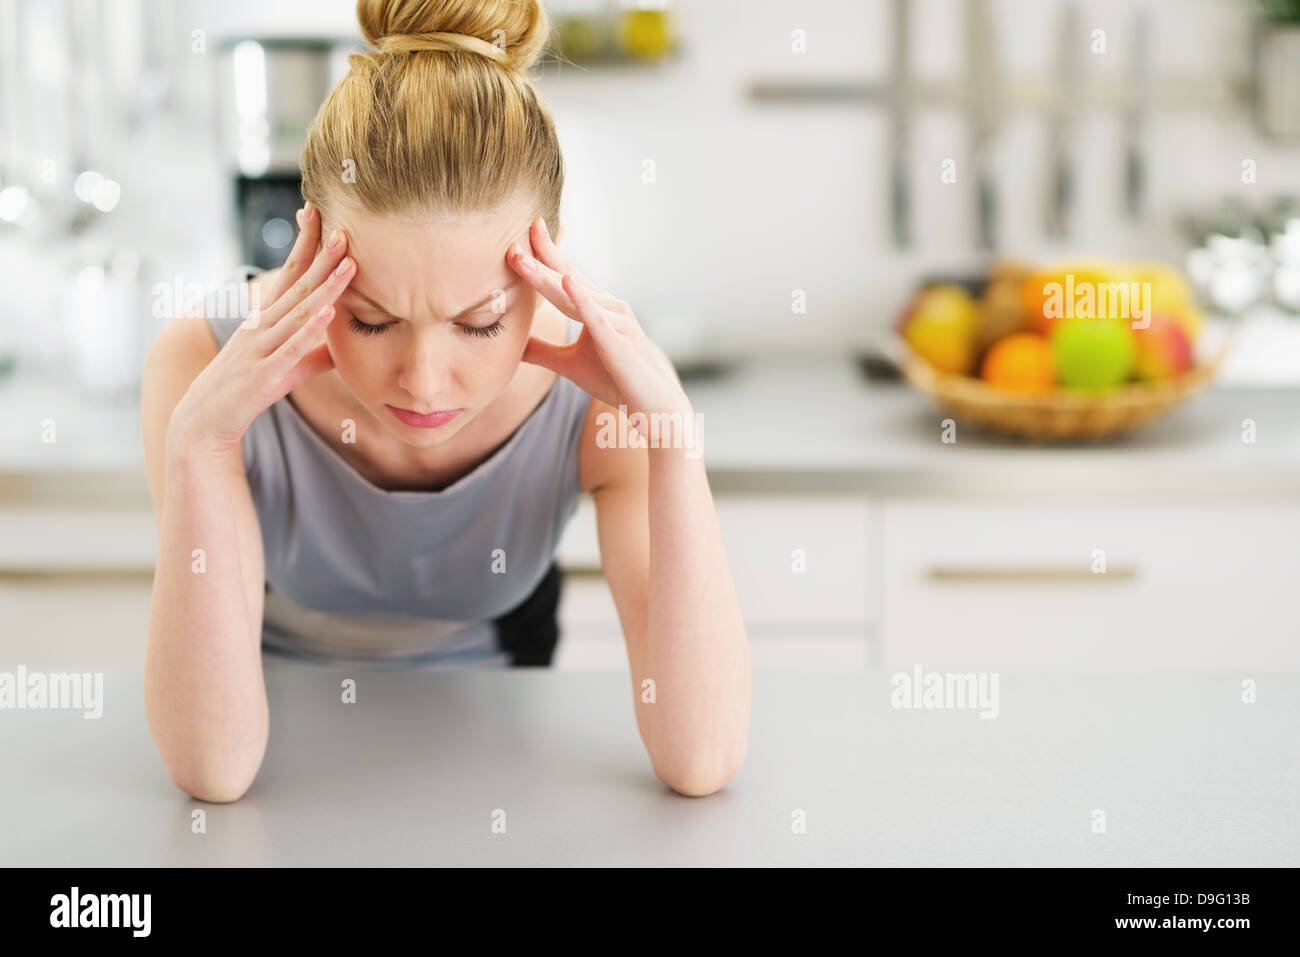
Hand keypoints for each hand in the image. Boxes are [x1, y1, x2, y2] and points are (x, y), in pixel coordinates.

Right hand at [168, 202, 354, 455]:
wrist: (202, 423)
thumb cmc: (246, 391)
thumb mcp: (285, 368)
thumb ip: (315, 354)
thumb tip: (345, 346)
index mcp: (265, 320)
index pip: (288, 274)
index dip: (304, 245)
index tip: (317, 212)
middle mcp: (261, 327)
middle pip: (296, 285)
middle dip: (321, 255)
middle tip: (343, 227)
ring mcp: (261, 349)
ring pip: (298, 312)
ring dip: (325, 287)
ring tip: (349, 263)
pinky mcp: (264, 376)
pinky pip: (291, 349)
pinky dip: (311, 330)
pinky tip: (329, 312)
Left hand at [507, 218, 690, 435]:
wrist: (654, 406)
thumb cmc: (615, 380)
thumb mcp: (569, 365)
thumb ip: (542, 351)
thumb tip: (511, 344)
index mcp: (594, 307)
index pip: (563, 274)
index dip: (543, 253)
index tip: (520, 231)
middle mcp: (607, 306)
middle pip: (566, 276)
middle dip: (540, 255)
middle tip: (517, 233)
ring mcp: (615, 321)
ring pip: (574, 294)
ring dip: (547, 276)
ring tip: (522, 259)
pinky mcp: (619, 342)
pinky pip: (597, 317)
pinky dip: (581, 299)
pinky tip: (566, 283)